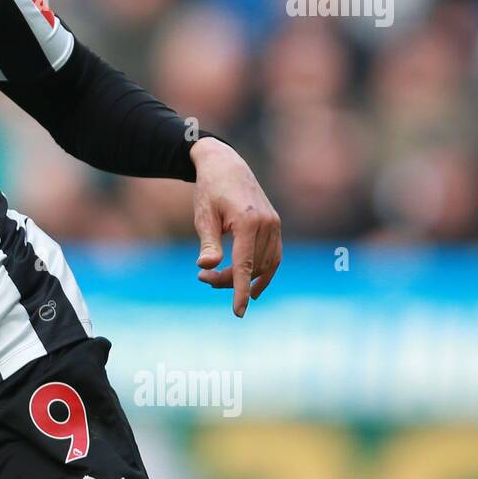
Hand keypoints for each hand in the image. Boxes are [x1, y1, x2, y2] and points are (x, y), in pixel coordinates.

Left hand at [190, 137, 280, 316]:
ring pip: (264, 264)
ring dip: (243, 277)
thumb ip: (208, 242)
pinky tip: (252, 286)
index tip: (239, 312)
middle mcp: (266, 224)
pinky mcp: (275, 225)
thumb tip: (206, 265)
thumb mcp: (203, 216)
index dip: (241, 290)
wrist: (226, 166)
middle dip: (229, 280)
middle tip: (202, 278)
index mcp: (247, 222)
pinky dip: (264, 272)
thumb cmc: (210, 191)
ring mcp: (274, 225)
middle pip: (252, 266)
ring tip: (215, 276)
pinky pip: (274, 256)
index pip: (245, 265)